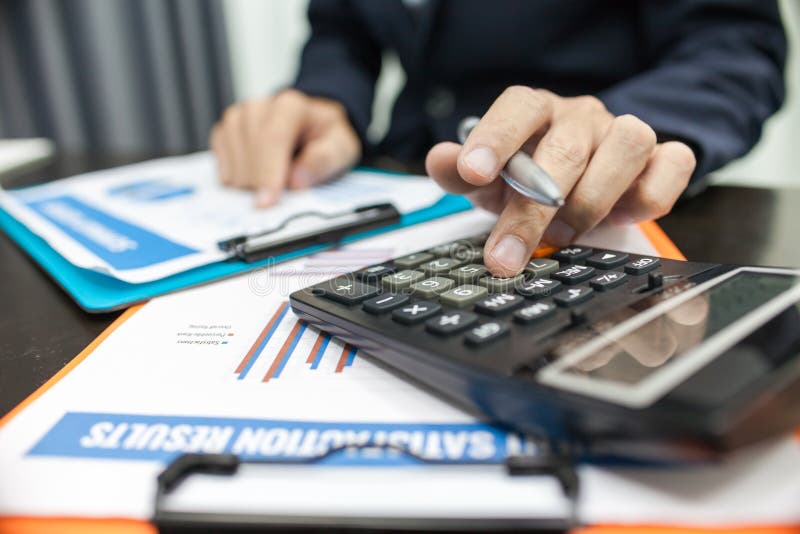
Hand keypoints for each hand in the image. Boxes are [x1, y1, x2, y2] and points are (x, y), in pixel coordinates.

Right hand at [210, 89, 360, 206]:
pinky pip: (223, 165)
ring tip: (273, 184)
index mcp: (291, 106)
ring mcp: (238, 119)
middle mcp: (259, 107)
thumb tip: (296, 180)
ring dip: (251, 182)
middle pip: (249, 151)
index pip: (272, 138)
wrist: (311, 127)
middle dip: (261, 182)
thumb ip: (324, 161)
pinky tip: (256, 179)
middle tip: (277, 200)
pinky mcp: (224, 133)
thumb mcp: (341, 149)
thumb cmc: (326, 138)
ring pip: (233, 161)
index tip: (267, 202)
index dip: (268, 173)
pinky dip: (238, 179)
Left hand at [426, 87, 695, 276]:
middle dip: (532, 210)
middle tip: (506, 255)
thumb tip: (441, 161)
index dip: (495, 137)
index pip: (517, 106)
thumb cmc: (529, 176)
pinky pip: (673, 164)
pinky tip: (619, 218)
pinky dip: (649, 196)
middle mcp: (582, 117)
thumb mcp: (489, 178)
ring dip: (590, 201)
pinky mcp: (662, 157)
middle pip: (565, 148)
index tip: (473, 172)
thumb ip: (460, 172)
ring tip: (563, 237)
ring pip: (627, 146)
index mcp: (535, 111)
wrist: (578, 178)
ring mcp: (624, 133)